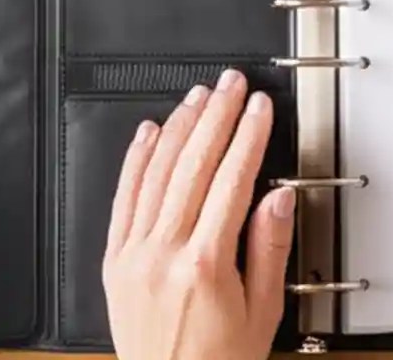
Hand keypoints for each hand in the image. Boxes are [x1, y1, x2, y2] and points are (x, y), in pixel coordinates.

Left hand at [103, 69, 293, 359]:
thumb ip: (270, 247)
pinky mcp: (114, 260)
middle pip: (193, 166)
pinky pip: (124, 198)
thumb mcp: (265, 308)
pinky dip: (136, 160)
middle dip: (217, 117)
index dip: (249, 137)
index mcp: (206, 264)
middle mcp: (163, 254)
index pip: (232, 180)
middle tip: (232, 84)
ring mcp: (133, 255)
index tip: (261, 109)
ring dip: (180, 127)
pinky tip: (150, 132)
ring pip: (156, 173)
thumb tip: (278, 198)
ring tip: (199, 96)